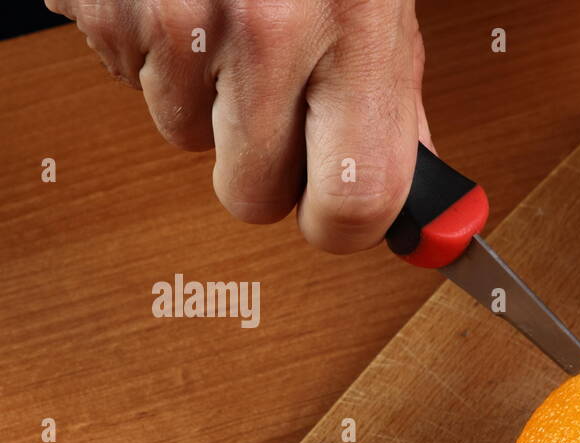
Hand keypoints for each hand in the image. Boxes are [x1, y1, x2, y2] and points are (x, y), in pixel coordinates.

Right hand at [50, 0, 429, 252]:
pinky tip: (178, 3)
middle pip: (250, 195)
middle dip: (257, 167)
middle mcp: (271, 27)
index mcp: (356, 32)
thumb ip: (391, 110)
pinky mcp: (110, 3)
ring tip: (224, 24)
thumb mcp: (380, 11)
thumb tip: (411, 212)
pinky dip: (147, 52)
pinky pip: (124, 79)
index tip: (331, 216)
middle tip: (270, 104)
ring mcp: (181, 16)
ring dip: (200, 99)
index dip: (339, 226)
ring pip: (181, 136)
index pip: (356, 202)